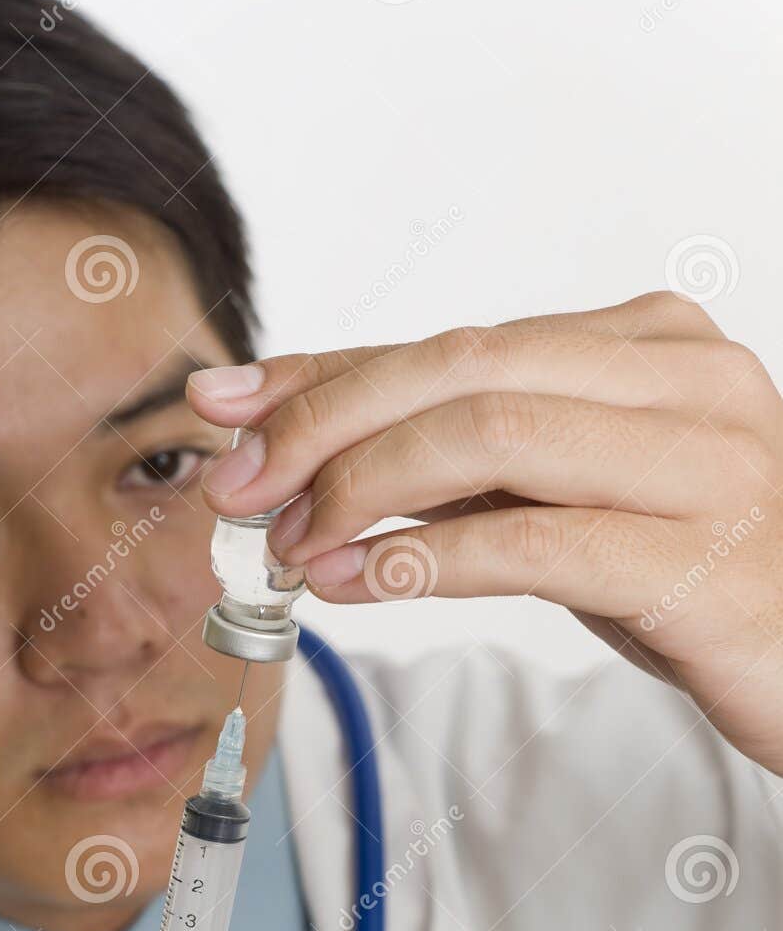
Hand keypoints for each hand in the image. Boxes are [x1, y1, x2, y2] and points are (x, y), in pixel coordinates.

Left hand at [190, 293, 782, 774]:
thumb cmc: (692, 578)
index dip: (327, 371)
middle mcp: (685, 380)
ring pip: (492, 436)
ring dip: (363, 490)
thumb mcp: (568, 503)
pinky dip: (424, 563)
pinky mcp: (703, 564)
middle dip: (326, 422)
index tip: (226, 403)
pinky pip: (536, 545)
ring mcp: (705, 464)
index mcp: (651, 346)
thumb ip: (463, 465)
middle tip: (238, 486)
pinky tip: (355, 587)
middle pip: (464, 367)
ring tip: (289, 546)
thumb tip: (312, 450)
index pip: (456, 342)